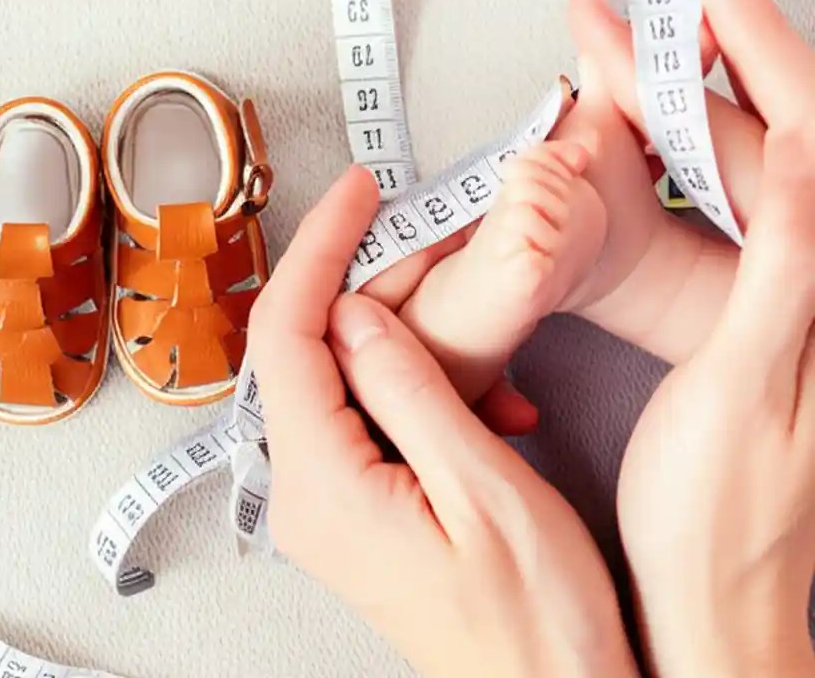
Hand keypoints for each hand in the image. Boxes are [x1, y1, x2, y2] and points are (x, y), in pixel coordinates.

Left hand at [249, 168, 636, 676]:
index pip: (286, 337)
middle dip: (366, 282)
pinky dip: (414, 381)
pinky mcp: (354, 508)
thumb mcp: (485, 491)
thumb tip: (357, 313)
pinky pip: (361, 415)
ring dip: (398, 332)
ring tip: (470, 313)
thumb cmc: (532, 627)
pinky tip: (485, 395)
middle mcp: (306, 497)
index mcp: (324, 488)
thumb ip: (411, 391)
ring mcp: (325, 505)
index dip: (319, 249)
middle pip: (306, 350)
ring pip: (335, 377)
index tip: (360, 193)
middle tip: (437, 242)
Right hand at [575, 0, 814, 672]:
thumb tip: (804, 157)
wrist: (712, 590)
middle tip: (619, 19)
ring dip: (663, 111)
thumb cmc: (726, 513)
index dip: (757, 54)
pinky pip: (702, 217)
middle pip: (759, 140)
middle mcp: (810, 281)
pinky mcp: (734, 314)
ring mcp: (771, 295)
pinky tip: (622, 148)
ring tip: (606, 66)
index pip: (803, 137)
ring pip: (725, 172)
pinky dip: (658, 169)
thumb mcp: (751, 386)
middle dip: (685, 68)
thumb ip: (788, 267)